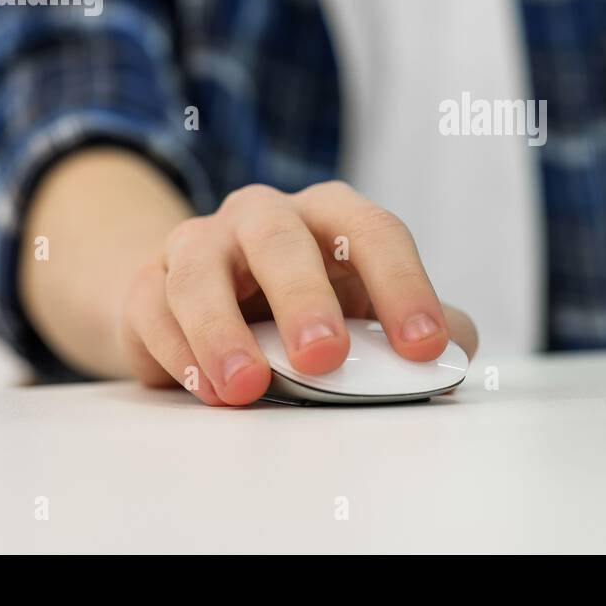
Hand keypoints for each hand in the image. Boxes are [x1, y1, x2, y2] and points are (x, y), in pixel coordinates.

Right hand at [116, 181, 476, 405]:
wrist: (205, 300)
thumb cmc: (307, 303)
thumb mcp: (367, 309)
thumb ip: (419, 329)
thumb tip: (456, 357)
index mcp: (332, 215)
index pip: (375, 232)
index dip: (404, 286)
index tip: (425, 346)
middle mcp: (264, 217)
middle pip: (281, 240)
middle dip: (304, 297)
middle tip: (326, 356)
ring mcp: (201, 244)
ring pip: (201, 271)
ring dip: (223, 331)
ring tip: (247, 388)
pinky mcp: (149, 284)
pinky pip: (154, 309)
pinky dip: (179, 352)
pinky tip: (208, 390)